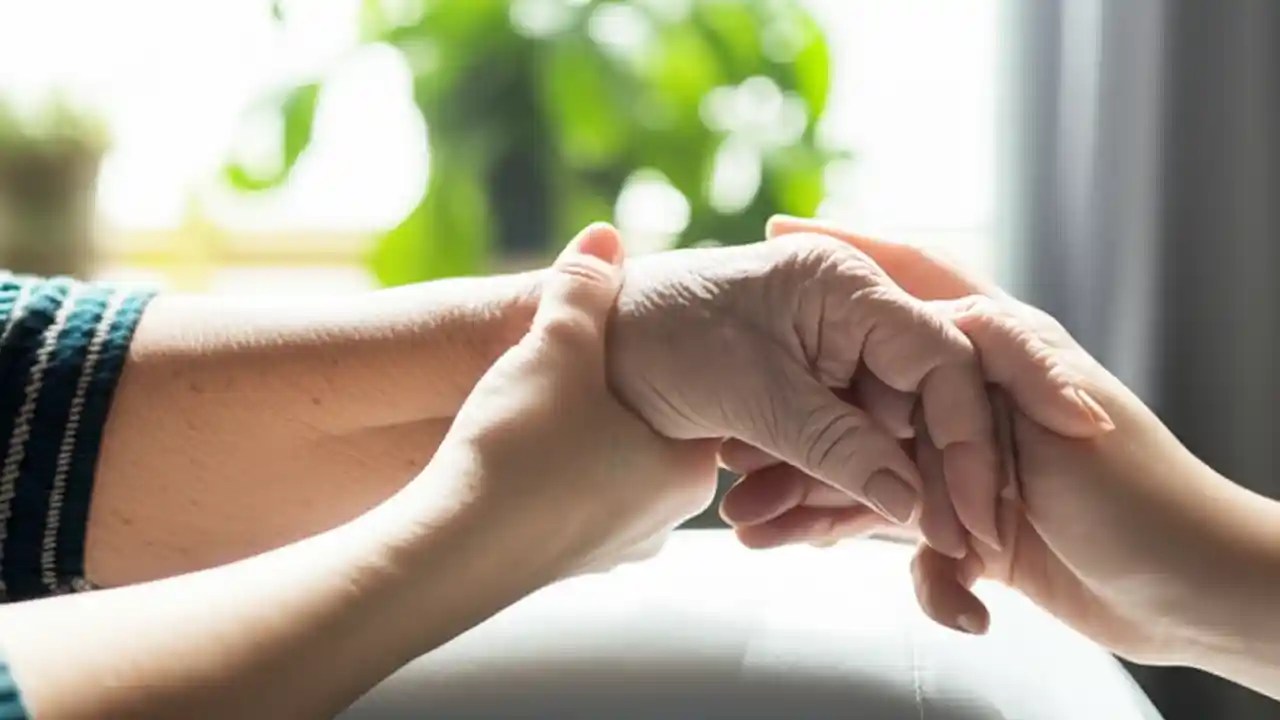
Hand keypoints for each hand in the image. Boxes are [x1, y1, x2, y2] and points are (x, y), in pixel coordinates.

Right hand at [427, 223, 719, 577]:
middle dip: (621, 390)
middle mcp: (666, 518)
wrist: (450, 552)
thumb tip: (605, 237)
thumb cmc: (520, 452)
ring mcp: (616, 546)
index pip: (707, 398)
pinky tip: (515, 446)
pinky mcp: (565, 561)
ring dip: (585, 431)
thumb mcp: (557, 348)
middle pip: (657, 429)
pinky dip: (555, 469)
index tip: (641, 327)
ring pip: (614, 465)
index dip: (674, 354)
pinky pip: (575, 497)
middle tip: (580, 354)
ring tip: (539, 399)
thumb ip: (584, 287)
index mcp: (689, 470)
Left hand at [612, 233, 1109, 557]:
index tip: (968, 514)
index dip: (966, 440)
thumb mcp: (752, 396)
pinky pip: (831, 447)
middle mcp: (849, 314)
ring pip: (872, 439)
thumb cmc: (656, 337)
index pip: (943, 362)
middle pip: (916, 408)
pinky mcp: (801, 391)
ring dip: (829, 489)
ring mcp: (826, 354)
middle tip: (894, 542)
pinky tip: (756, 508)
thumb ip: (839, 447)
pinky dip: (800, 485)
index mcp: (848, 286)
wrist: (585, 352)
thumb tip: (914, 505)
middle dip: (893, 477)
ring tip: (761, 513)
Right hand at [723, 218, 1279, 672]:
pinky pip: (887, 522)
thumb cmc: (1135, 492)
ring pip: (862, 463)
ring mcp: (961, 458)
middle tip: (730, 442)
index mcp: (994, 347)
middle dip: (795, 423)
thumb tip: (926, 331)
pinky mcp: (960, 519)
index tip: (781, 234)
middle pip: (860, 391)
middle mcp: (969, 393)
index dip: (848, 246)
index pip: (909, 278)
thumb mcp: (1056, 403)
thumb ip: (993, 354)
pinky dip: (847, 538)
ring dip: (805, 492)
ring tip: (746, 514)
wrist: (1180, 591)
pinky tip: (796, 544)